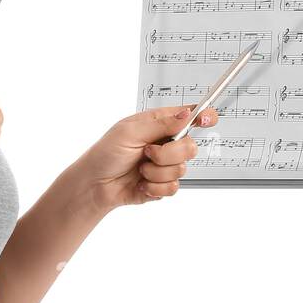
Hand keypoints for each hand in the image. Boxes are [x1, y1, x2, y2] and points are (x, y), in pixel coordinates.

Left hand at [73, 104, 219, 212]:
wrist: (95, 186)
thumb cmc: (105, 154)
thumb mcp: (130, 132)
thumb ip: (161, 124)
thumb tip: (186, 114)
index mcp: (158, 124)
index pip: (189, 116)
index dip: (203, 117)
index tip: (207, 120)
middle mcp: (165, 143)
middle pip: (190, 146)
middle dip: (169, 154)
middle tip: (147, 153)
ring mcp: (164, 165)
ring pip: (182, 169)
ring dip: (156, 172)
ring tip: (139, 170)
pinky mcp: (162, 185)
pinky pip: (173, 188)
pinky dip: (155, 187)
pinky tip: (141, 183)